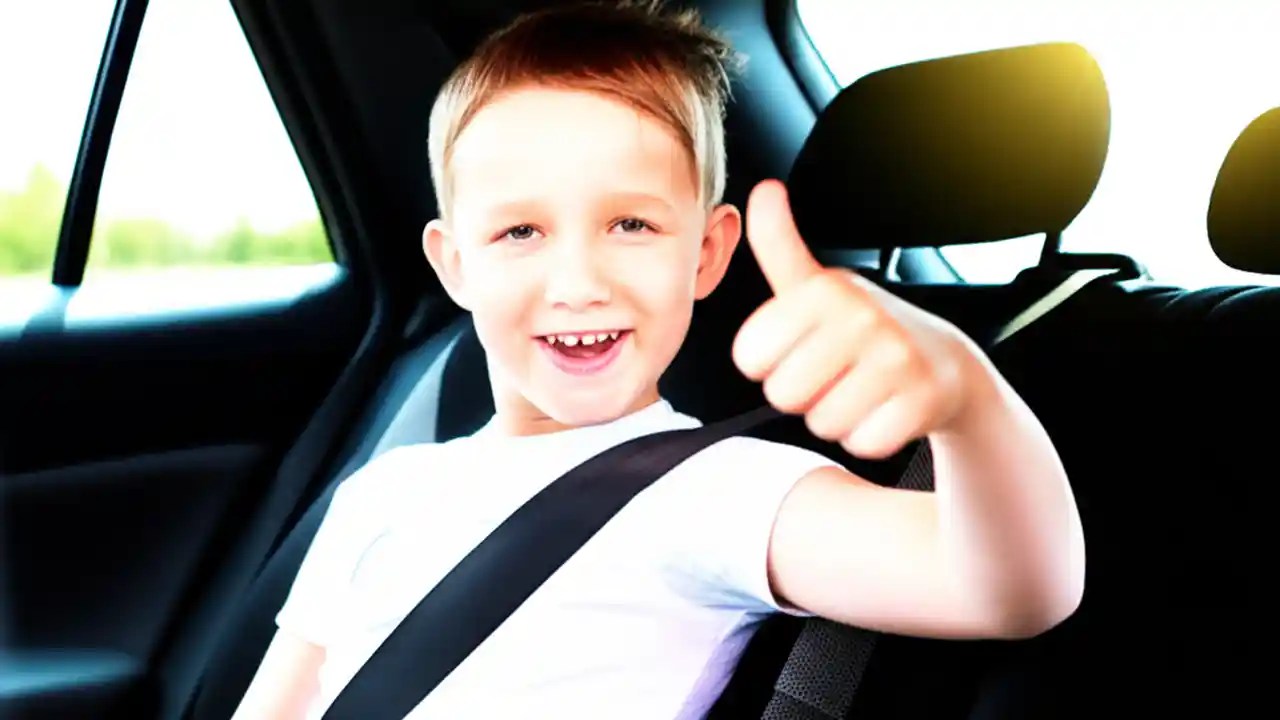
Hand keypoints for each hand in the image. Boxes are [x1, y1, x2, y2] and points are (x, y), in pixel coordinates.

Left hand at [732, 179, 984, 458]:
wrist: (945, 362)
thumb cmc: (864, 328)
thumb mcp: (816, 285)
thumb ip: (779, 244)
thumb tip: (762, 191)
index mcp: (824, 290)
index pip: (750, 358)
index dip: (770, 363)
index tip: (800, 348)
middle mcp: (861, 318)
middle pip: (783, 394)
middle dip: (803, 394)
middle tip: (834, 373)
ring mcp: (896, 360)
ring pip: (822, 422)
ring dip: (836, 416)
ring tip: (860, 389)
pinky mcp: (921, 402)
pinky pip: (863, 443)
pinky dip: (869, 436)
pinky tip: (884, 409)